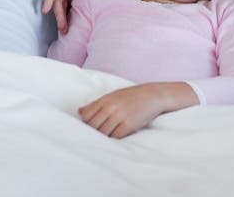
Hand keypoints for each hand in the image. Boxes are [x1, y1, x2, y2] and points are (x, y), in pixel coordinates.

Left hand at [79, 82, 197, 138]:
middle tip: (92, 136)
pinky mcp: (128, 125)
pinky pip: (114, 137)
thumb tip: (80, 112)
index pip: (86, 115)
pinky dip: (112, 139)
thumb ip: (96, 104)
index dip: (85, 123)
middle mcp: (111, 107)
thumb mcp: (113, 95)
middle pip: (92, 125)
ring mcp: (119, 116)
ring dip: (101, 136)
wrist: (153, 95)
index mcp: (105, 99)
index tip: (87, 127)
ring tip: (103, 138)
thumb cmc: (132, 95)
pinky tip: (113, 137)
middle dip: (91, 132)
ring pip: (102, 132)